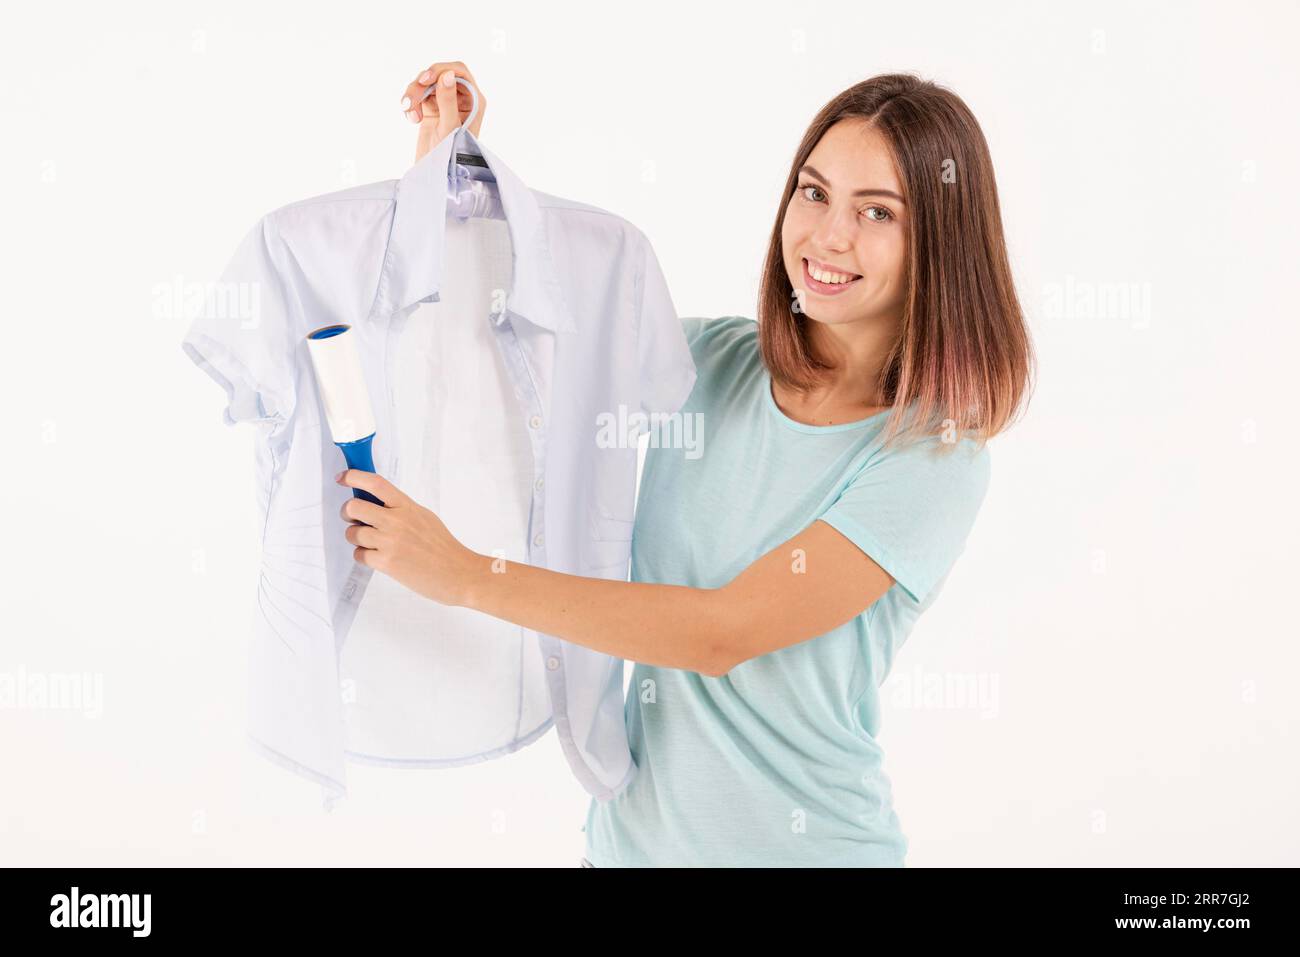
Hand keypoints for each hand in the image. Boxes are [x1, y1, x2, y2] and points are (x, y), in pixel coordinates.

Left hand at [335, 468, 481, 606]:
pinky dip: (364, 556)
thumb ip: (400, 509)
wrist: (457, 573)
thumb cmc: (442, 546)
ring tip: (373, 543)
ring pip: (352, 533)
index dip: (353, 477)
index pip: (374, 483)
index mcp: (407, 506)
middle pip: (353, 507)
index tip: (342, 478)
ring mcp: (390, 542)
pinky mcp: (386, 563)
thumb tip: (374, 504)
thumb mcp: (424, 517)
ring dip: (356, 538)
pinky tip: (379, 558)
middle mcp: (396, 521)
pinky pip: (359, 554)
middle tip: (354, 518)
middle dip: (347, 513)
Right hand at [398, 60, 486, 163]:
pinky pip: (418, 95)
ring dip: (413, 94)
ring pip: (426, 83)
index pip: (460, 72)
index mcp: (475, 101)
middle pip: (440, 74)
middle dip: (423, 83)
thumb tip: (447, 74)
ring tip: (409, 113)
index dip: (441, 69)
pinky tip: (411, 118)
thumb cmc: (451, 157)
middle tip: (412, 99)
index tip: (425, 79)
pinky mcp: (432, 109)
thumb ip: (448, 101)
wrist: (439, 177)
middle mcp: (462, 99)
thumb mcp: (450, 129)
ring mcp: (446, 103)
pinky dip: (411, 103)